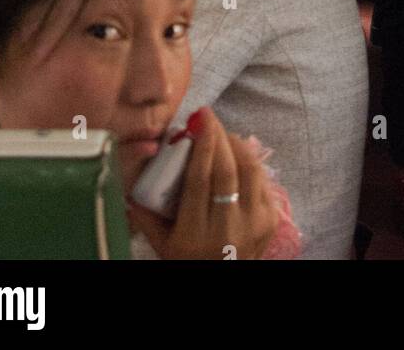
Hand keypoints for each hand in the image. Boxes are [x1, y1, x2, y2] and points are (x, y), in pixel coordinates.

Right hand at [128, 109, 278, 260]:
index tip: (199, 119)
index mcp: (195, 234)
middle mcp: (227, 229)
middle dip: (218, 136)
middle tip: (208, 118)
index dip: (202, 146)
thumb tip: (132, 173)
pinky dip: (250, 161)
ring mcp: (254, 224)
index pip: (200, 180)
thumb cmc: (187, 259)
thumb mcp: (162, 243)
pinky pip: (263, 180)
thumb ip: (145, 212)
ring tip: (223, 134)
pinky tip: (238, 154)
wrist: (221, 285)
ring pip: (250, 171)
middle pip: (226, 171)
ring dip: (237, 145)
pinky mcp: (271, 221)